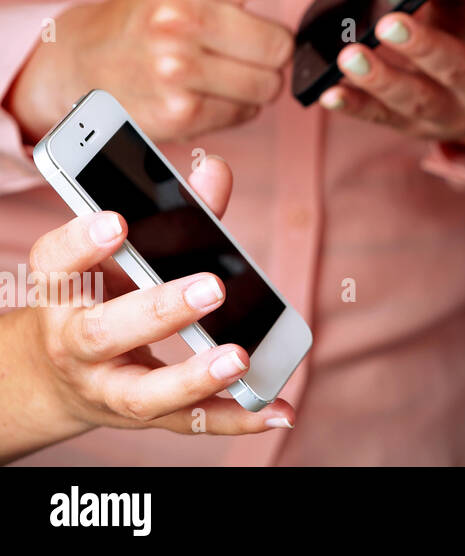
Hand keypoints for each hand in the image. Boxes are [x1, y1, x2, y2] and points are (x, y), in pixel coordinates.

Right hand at [3, 156, 293, 460]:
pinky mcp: (145, 416)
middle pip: (104, 332)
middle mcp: (76, 344)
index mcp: (65, 292)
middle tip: (212, 286)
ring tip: (241, 357)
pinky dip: (235, 417)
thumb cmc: (102, 294)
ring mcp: (107, 387)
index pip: (58, 266)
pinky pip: (189, 422)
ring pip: (143, 392)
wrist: (57, 375)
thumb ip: (175, 212)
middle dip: (158, 308)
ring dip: (194, 376)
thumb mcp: (119, 256)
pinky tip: (279, 407)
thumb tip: (216, 170)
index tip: (118, 221)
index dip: (82, 243)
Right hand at [5, 0, 386, 142]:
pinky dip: (236, 103)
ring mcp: (177, 69)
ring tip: (214, 63)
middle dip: (270, 46)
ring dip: (256, 77)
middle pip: (282, 44)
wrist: (87, 62)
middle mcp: (179, 17)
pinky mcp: (179, 114)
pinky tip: (202, 88)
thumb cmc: (156, 0)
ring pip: (271, 83)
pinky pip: (249, 112)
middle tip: (230, 38)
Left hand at [317, 0, 464, 148]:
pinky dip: (356, 107)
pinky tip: (329, 93)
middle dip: (424, 45)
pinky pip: (386, 120)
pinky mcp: (420, 130)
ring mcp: (456, 113)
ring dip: (382, 79)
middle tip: (388, 22)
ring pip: (419, 99)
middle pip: (459, 65)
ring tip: (350, 56)